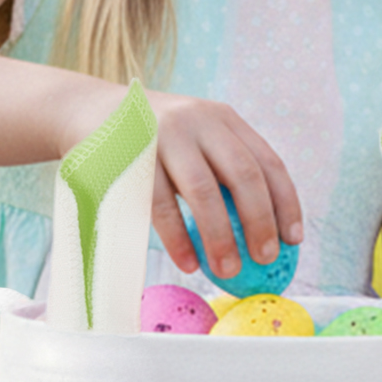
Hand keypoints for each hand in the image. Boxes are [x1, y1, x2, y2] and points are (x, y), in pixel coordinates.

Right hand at [71, 88, 300, 283]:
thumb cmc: (151, 141)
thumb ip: (222, 170)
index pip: (267, 161)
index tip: (294, 239)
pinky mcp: (132, 155)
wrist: (87, 112)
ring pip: (203, 191)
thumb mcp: (192, 139)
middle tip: (265, 259)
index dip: (286, 202)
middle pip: (242, 174)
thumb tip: (260, 232)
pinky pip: (161, 204)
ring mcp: (163, 135)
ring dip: (219, 236)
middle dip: (260, 221)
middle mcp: (198, 121)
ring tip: (228, 270)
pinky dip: (177, 238)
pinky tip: (189, 263)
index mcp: (222, 119)